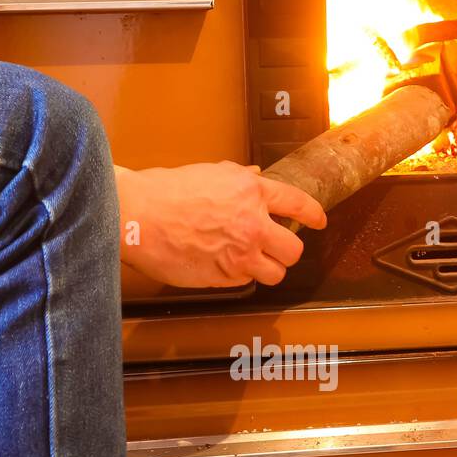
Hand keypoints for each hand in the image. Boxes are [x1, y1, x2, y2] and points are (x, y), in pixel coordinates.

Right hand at [114, 161, 325, 287]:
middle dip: (288, 251)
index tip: (318, 221)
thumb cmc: (164, 192)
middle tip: (276, 250)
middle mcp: (253, 225)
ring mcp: (240, 255)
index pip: (298, 204)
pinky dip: (237, 277)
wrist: (137, 216)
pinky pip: (243, 282)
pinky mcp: (223, 277)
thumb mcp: (208, 173)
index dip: (313, 215)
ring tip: (252, 264)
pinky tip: (221, 266)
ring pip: (275, 274)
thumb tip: (254, 177)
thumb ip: (237, 178)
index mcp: (251, 193)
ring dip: (267, 270)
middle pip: (294, 250)